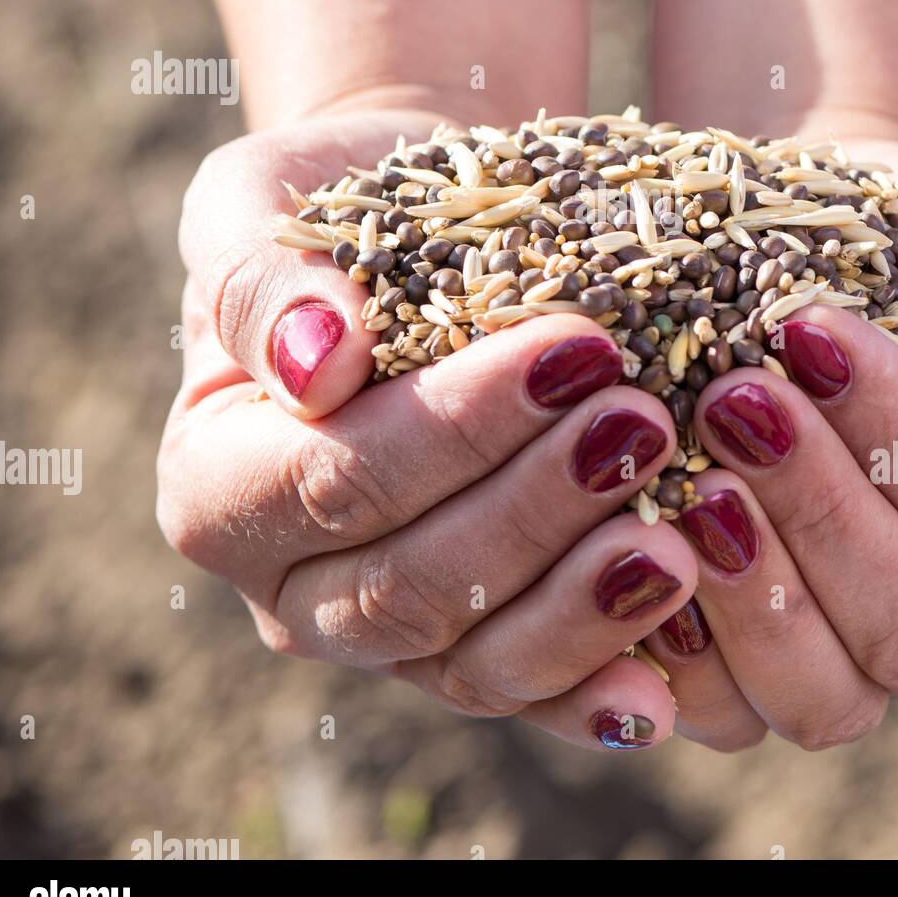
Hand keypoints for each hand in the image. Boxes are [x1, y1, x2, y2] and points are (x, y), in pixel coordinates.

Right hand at [159, 105, 697, 751]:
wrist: (426, 231)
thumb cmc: (339, 203)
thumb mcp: (263, 201)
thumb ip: (261, 281)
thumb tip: (316, 368)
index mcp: (220, 482)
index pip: (332, 478)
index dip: (454, 428)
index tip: (572, 349)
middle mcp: (292, 581)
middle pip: (410, 585)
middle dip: (535, 509)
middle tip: (644, 424)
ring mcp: (386, 629)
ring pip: (472, 661)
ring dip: (579, 609)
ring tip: (676, 542)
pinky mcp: (472, 646)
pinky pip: (527, 692)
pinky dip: (592, 696)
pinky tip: (660, 692)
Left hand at [645, 133, 897, 751]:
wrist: (799, 239)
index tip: (813, 335)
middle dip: (822, 510)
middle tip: (735, 398)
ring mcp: (850, 655)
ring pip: (825, 700)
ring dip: (756, 591)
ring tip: (691, 472)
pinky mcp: (746, 668)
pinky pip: (719, 710)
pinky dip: (677, 645)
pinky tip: (629, 538)